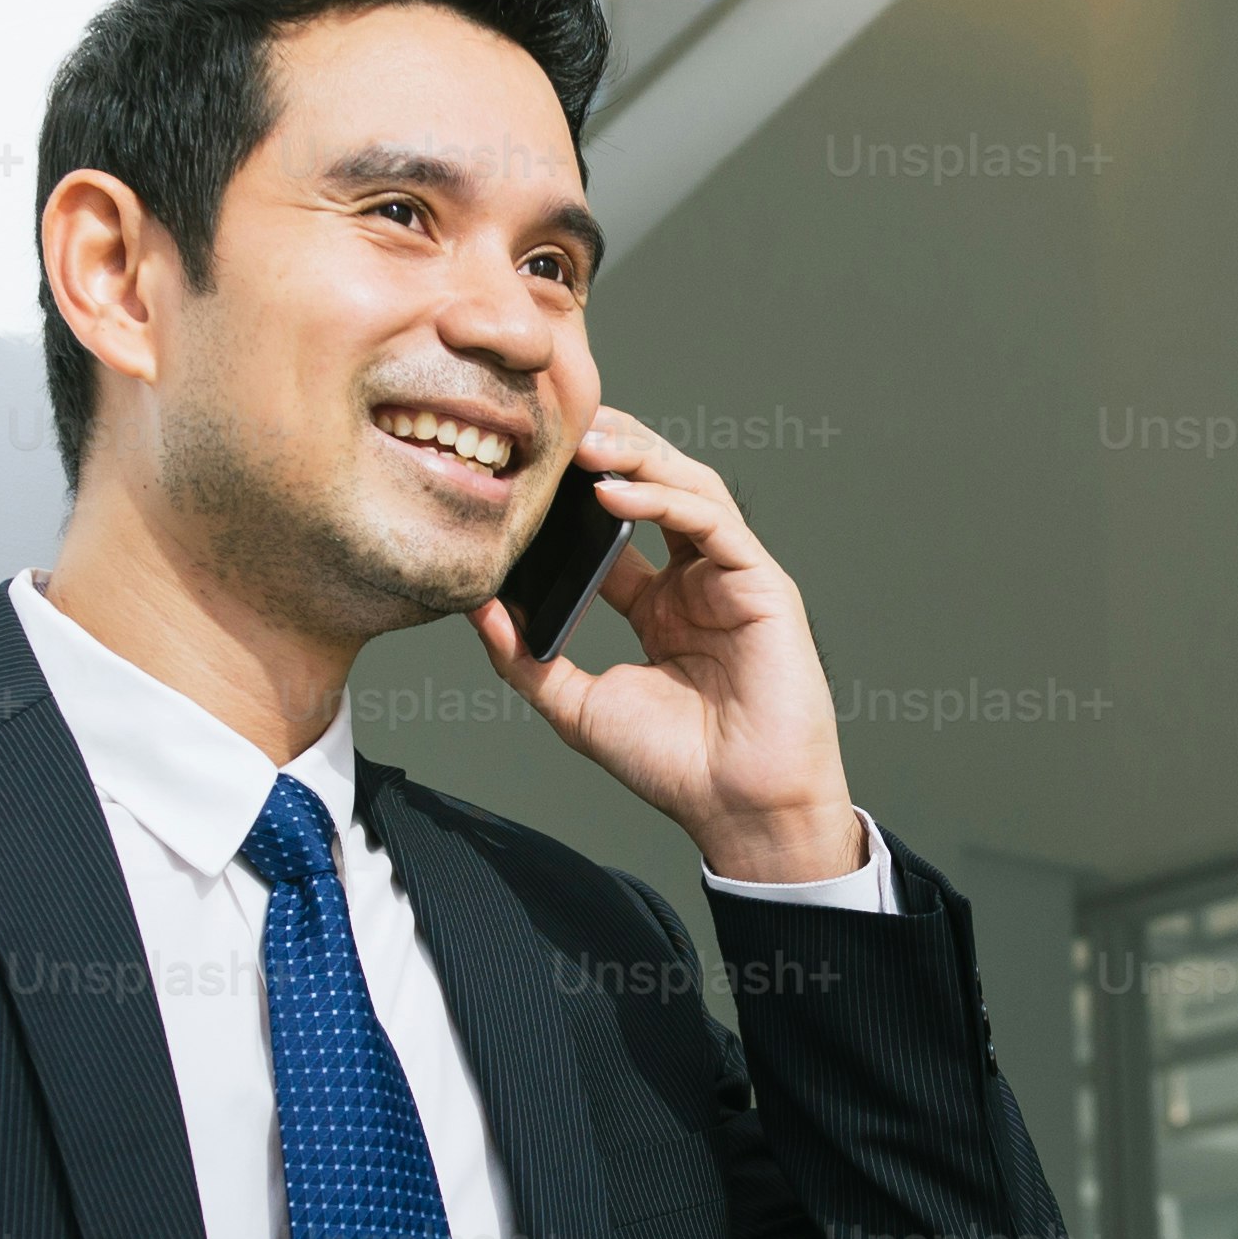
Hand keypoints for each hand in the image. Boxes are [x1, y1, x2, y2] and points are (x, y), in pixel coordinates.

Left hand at [473, 411, 861, 885]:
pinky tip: (615, 493)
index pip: (617, 524)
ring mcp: (733, 579)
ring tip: (583, 444)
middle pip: (655, 488)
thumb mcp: (576, 706)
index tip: (525, 470)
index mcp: (661, 604)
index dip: (575, 491)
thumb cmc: (673, 766)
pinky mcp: (763, 585)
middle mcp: (698, 582)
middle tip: (553, 430)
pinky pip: (713, 522)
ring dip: (637, 457)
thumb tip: (474, 607)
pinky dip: (664, 499)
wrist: (737, 809)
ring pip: (688, 487)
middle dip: (609, 450)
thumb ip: (525, 657)